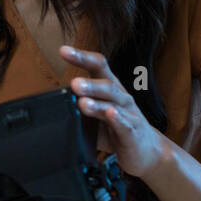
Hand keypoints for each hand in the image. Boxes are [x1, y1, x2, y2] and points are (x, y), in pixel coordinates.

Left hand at [61, 45, 166, 176]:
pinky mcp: (132, 132)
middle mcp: (120, 97)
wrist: (146, 150)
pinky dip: (117, 118)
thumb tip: (55, 99)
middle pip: (106, 84)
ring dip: (97, 102)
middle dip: (89, 83)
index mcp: (110, 88)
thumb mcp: (97, 113)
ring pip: (113, 103)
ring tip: (82, 102)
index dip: (82, 57)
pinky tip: (110, 114)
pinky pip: (124, 124)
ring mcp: (128, 113)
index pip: (98, 67)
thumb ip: (79, 105)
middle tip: (73, 84)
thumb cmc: (117, 128)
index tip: (64, 50)